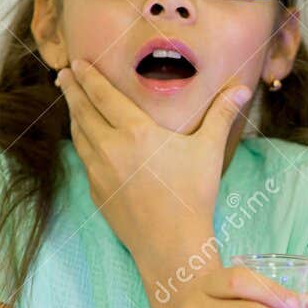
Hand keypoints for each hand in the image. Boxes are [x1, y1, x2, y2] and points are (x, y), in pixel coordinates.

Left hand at [55, 57, 250, 276]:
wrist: (171, 244)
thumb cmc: (193, 196)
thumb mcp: (209, 151)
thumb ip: (222, 116)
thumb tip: (243, 90)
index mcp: (135, 132)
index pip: (102, 95)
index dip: (87, 77)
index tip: (76, 63)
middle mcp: (110, 149)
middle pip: (82, 112)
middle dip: (72, 90)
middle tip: (64, 75)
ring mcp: (99, 173)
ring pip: (79, 136)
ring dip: (74, 116)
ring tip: (72, 103)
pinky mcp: (97, 193)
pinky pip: (85, 161)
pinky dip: (82, 145)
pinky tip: (86, 142)